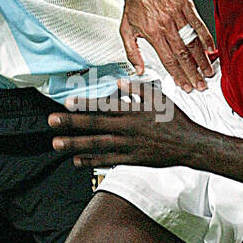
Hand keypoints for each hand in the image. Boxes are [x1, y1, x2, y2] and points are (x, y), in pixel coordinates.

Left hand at [48, 81, 203, 168]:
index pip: (104, 106)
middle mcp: (128, 128)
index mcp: (134, 111)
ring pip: (98, 144)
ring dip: (75, 143)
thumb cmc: (175, 119)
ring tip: (57, 143)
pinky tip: (77, 160)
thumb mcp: (159, 98)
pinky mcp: (132, 159)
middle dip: (71, 123)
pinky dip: (92, 161)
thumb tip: (119, 81)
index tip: (67, 102)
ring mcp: (129, 145)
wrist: (190, 145)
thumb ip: (138, 89)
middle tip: (52, 121)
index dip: (85, 104)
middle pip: (95, 125)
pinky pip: (108, 160)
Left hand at [121, 0, 215, 91]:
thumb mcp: (125, 29)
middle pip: (182, 53)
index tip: (185, 85)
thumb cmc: (135, 4)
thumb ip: (132, 52)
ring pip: (191, 41)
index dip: (178, 74)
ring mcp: (177, 14)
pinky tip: (211, 48)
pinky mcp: (186, 5)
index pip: (167, 59)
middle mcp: (165, 24)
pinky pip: (198, 23)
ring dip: (201, 58)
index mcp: (151, 33)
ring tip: (208, 71)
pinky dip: (206, 37)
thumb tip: (139, 70)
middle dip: (192, 72)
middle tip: (201, 85)